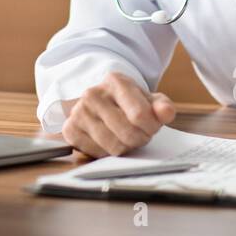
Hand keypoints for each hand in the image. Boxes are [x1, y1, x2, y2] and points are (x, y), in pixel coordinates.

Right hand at [59, 72, 176, 158]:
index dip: (151, 127)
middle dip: (139, 139)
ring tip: (126, 138)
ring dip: (125, 148)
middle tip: (140, 135)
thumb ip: (162, 106)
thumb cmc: (128, 104)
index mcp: (115, 81)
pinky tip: (109, 142)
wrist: (101, 104)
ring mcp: (78, 111)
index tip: (152, 127)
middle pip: (127, 133)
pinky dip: (107, 153)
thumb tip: (166, 113)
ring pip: (113, 146)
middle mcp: (93, 94)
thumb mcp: (149, 100)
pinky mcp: (70, 129)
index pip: (140, 115)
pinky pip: (96, 154)